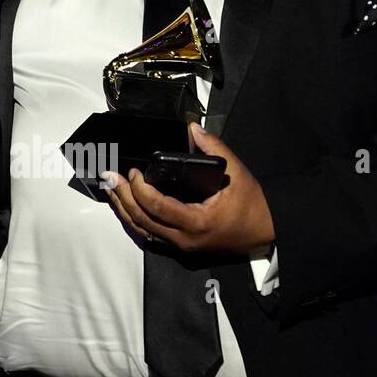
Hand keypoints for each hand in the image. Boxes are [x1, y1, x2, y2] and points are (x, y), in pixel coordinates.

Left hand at [103, 123, 274, 255]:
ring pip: (143, 231)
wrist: (266, 231)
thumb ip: (214, 148)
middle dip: (123, 198)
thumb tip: (193, 129)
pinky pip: (152, 237)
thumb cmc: (253, 205)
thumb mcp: (237, 173)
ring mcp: (182, 246)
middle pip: (143, 220)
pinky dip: (136, 222)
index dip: (140, 190)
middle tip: (110, 179)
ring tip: (111, 191)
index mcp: (197, 221)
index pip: (158, 207)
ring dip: (125, 211)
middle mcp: (185, 238)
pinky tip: (126, 209)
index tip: (134, 173)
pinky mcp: (182, 247)